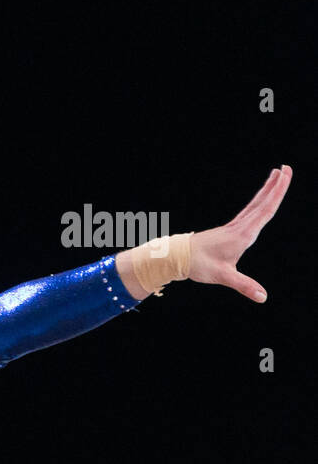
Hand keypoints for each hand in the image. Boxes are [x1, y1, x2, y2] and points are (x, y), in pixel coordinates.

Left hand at [187, 165, 291, 301]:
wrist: (177, 257)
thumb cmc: (198, 265)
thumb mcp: (223, 276)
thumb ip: (244, 285)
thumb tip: (263, 297)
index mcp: (242, 234)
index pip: (265, 209)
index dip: (277, 192)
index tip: (284, 174)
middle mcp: (240, 227)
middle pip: (261, 202)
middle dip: (276, 185)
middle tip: (286, 167)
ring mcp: (234, 228)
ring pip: (255, 205)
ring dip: (267, 190)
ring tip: (277, 176)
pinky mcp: (230, 231)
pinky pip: (249, 212)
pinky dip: (258, 202)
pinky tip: (261, 201)